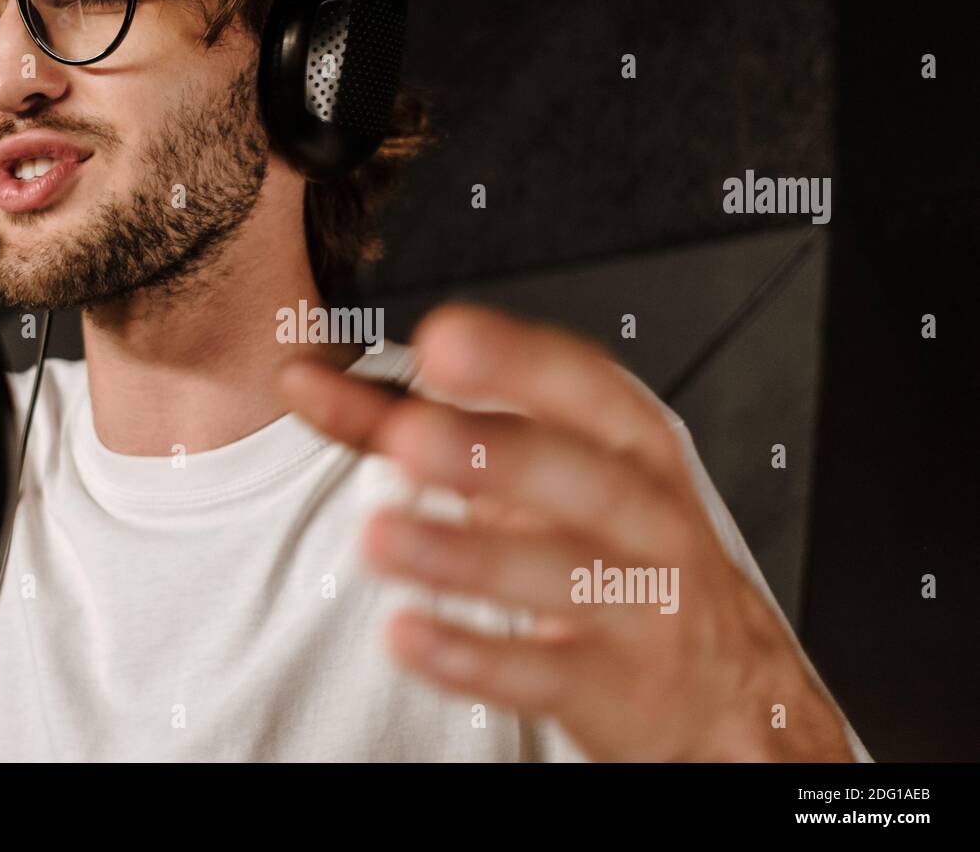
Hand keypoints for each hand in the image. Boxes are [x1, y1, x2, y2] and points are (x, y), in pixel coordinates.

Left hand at [277, 303, 853, 760]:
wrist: (722, 680)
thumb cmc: (604, 540)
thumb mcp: (526, 468)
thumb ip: (404, 418)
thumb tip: (303, 379)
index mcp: (624, 441)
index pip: (582, 387)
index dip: (517, 361)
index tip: (441, 340)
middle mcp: (645, 513)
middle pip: (580, 476)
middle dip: (495, 455)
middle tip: (409, 437)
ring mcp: (640, 602)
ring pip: (562, 576)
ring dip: (468, 556)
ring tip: (378, 538)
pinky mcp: (617, 685)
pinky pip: (547, 675)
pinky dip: (476, 659)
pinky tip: (407, 636)